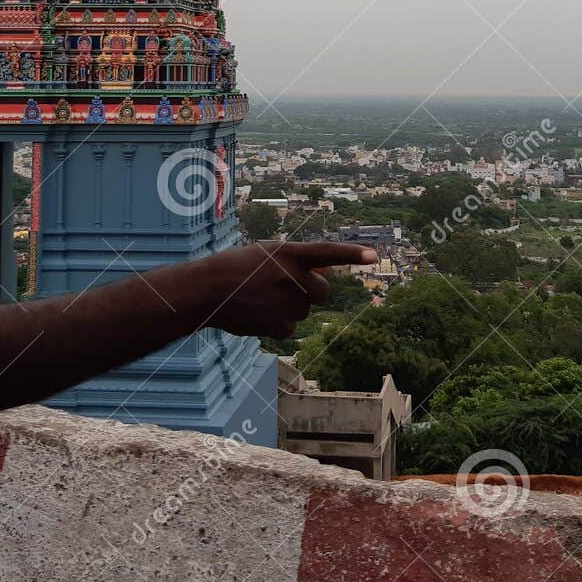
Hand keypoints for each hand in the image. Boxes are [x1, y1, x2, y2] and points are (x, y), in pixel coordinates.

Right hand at [194, 241, 376, 337]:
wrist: (206, 291)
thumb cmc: (235, 268)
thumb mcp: (267, 254)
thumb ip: (297, 261)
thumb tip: (327, 272)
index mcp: (288, 253)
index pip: (327, 252)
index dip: (352, 254)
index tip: (375, 255)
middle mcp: (290, 276)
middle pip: (323, 291)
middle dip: (311, 293)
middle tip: (286, 289)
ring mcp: (285, 301)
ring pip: (304, 311)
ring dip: (290, 308)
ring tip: (261, 299)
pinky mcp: (277, 324)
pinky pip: (290, 329)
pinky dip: (277, 326)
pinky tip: (258, 315)